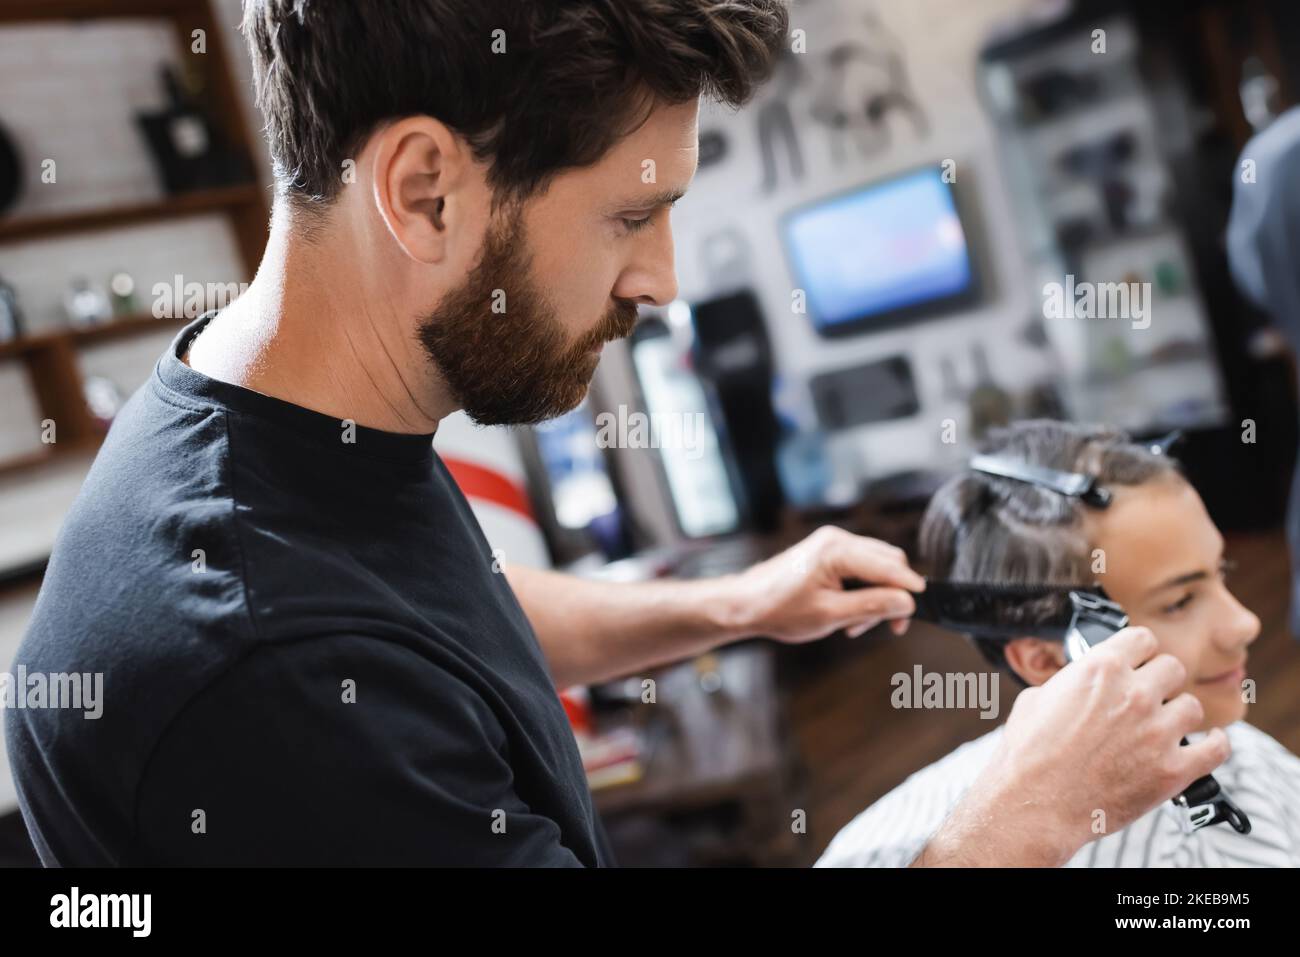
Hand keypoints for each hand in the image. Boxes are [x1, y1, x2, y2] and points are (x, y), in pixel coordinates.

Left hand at [727, 525, 924, 642]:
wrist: (746, 604)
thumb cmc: (780, 609)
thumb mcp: (831, 615)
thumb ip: (872, 606)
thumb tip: (907, 602)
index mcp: (837, 550)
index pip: (888, 565)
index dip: (908, 587)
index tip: (921, 608)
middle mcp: (837, 539)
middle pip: (888, 563)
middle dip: (891, 596)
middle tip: (887, 627)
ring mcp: (833, 545)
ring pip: (876, 567)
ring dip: (876, 597)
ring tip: (854, 626)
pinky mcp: (829, 554)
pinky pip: (860, 569)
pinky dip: (862, 592)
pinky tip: (847, 615)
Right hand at [916, 626, 1230, 865]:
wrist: (1034, 805)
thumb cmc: (1029, 755)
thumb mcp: (1037, 699)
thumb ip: (1070, 682)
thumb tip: (1082, 683)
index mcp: (1100, 669)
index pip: (1142, 638)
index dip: (1138, 651)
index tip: (1137, 661)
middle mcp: (1134, 695)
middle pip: (1172, 668)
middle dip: (1159, 681)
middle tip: (1148, 697)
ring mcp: (1157, 733)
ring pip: (1192, 707)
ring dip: (1177, 715)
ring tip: (1163, 727)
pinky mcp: (1172, 770)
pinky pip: (1216, 748)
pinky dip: (1214, 745)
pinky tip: (1206, 743)